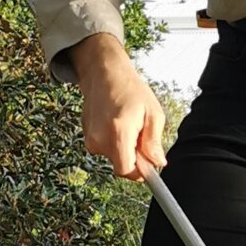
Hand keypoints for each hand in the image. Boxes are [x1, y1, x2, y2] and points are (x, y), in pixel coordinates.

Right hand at [71, 34, 166, 180]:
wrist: (104, 74)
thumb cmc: (130, 89)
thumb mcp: (153, 113)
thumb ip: (154, 142)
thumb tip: (158, 162)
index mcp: (119, 131)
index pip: (127, 170)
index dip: (140, 172)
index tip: (149, 166)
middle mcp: (101, 138)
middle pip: (121, 166)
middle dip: (134, 157)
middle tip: (140, 136)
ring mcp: (91, 138)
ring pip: (114, 157)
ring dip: (124, 149)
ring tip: (129, 126)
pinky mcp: (87, 136)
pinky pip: (105, 149)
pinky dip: (114, 142)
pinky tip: (117, 124)